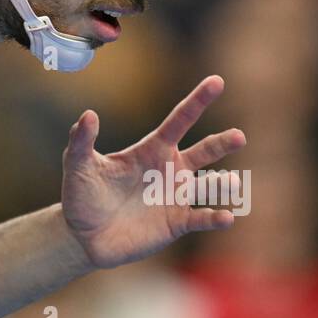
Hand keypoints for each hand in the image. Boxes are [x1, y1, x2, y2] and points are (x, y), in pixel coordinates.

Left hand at [61, 75, 245, 269]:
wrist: (83, 235)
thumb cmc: (81, 194)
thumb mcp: (77, 164)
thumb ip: (82, 140)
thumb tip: (89, 114)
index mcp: (151, 149)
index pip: (179, 120)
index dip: (197, 101)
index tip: (216, 81)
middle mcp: (170, 169)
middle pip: (204, 152)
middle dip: (222, 143)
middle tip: (239, 136)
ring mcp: (175, 197)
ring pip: (208, 186)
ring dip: (222, 184)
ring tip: (231, 182)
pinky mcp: (175, 223)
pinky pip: (200, 219)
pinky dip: (214, 217)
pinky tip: (225, 217)